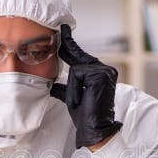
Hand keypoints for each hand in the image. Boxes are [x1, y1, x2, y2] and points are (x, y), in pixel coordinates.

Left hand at [50, 24, 122, 148]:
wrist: (95, 129)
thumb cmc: (85, 115)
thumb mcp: (71, 97)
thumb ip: (65, 87)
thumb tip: (52, 84)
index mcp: (99, 73)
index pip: (81, 56)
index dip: (70, 44)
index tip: (64, 29)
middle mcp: (105, 70)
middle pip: (78, 57)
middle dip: (67, 47)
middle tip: (62, 28)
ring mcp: (104, 71)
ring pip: (75, 69)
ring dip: (72, 88)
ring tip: (79, 101)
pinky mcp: (100, 75)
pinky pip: (77, 74)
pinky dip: (74, 89)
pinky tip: (81, 99)